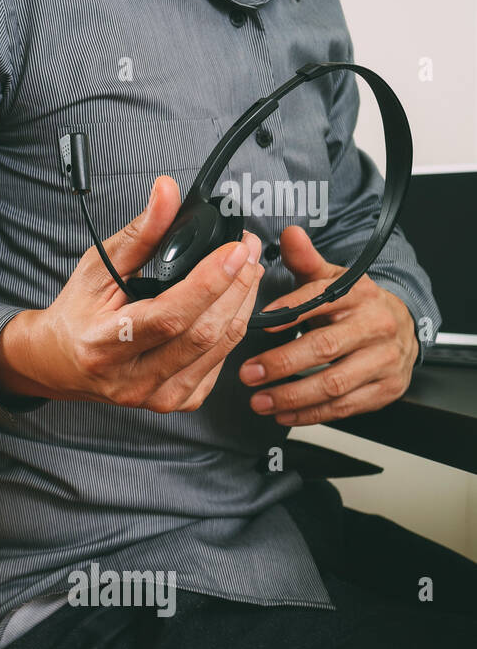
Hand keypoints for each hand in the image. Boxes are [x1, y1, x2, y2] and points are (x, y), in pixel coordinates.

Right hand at [0, 176, 263, 412]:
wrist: (61, 362)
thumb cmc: (78, 313)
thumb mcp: (97, 267)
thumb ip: (139, 233)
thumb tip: (167, 191)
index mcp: (103, 345)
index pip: (169, 316)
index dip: (209, 282)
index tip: (235, 249)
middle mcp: (131, 379)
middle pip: (204, 333)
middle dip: (236, 286)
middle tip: (248, 249)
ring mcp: (157, 396)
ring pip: (220, 348)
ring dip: (242, 302)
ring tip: (247, 268)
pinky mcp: (177, 402)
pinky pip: (220, 363)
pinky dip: (232, 328)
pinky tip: (231, 303)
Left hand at [239, 225, 417, 426]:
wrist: (402, 328)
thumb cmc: (355, 305)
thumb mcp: (333, 278)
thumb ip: (305, 261)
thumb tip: (289, 233)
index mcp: (359, 295)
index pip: (321, 302)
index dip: (289, 314)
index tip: (260, 325)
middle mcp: (375, 327)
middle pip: (324, 348)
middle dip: (281, 364)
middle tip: (247, 374)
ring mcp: (383, 361)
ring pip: (334, 383)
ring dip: (291, 395)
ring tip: (258, 400)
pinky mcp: (385, 389)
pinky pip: (344, 407)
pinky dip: (310, 414)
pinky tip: (283, 414)